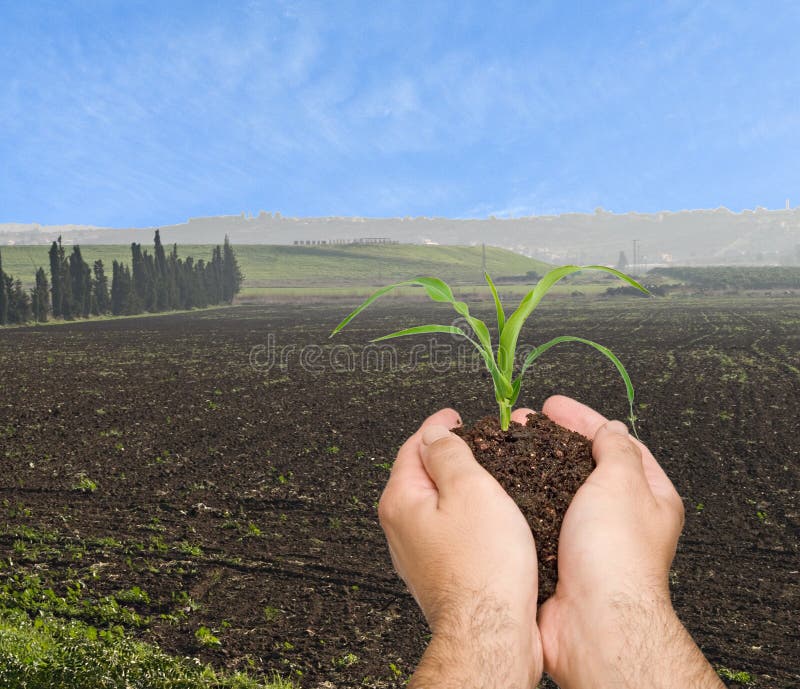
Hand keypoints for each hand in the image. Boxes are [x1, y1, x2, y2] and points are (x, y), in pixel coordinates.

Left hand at [379, 408, 541, 688]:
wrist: (491, 632)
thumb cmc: (484, 567)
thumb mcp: (470, 489)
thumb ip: (449, 453)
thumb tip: (435, 433)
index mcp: (401, 500)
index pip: (413, 446)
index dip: (438, 426)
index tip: (454, 416)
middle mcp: (401, 527)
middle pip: (422, 474)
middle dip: (448, 455)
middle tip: (476, 441)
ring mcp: (418, 552)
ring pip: (437, 504)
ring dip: (459, 486)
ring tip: (488, 476)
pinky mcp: (439, 571)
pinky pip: (449, 530)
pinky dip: (466, 515)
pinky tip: (490, 518)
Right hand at [524, 395, 722, 688]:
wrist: (592, 621)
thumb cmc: (616, 558)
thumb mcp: (622, 483)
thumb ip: (616, 449)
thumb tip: (611, 429)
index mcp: (648, 497)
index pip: (616, 442)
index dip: (583, 419)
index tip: (554, 406)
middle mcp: (620, 518)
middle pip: (583, 465)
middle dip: (551, 440)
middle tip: (523, 424)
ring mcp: (587, 538)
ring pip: (556, 491)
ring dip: (531, 468)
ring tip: (506, 450)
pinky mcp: (559, 556)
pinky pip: (538, 519)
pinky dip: (521, 501)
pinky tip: (503, 491)